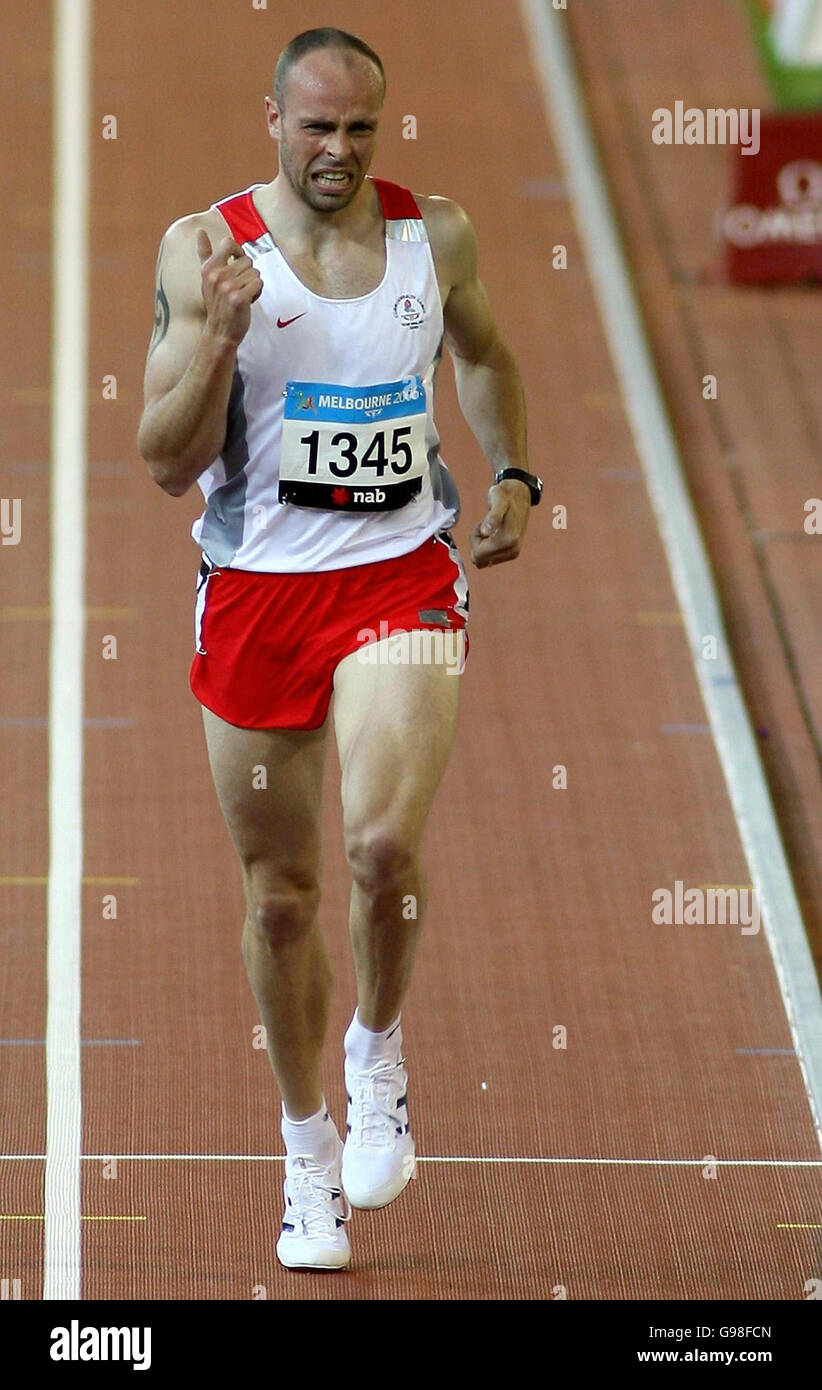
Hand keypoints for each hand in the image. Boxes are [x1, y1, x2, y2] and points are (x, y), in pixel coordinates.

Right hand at [197, 230, 262, 345]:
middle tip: (239, 287)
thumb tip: (200, 231)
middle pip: (247, 260)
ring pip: (255, 272)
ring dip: (253, 284)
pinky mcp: (238, 298)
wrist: (220, 331)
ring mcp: (227, 287)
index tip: (237, 264)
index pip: (229, 243)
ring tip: (243, 294)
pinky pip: (258, 283)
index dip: (238, 252)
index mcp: (208, 268)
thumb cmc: (217, 302)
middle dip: (248, 274)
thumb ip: (204, 253)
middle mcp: (216, 275)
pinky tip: (249, 300)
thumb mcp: (206, 276)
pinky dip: (257, 292)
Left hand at [470, 478, 531, 568]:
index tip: (482, 524)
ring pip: (484, 560)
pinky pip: (489, 559)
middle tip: (485, 525)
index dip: (475, 538)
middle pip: (480, 559)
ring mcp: (513, 553)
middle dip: (477, 542)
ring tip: (490, 528)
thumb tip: (485, 532)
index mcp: (509, 541)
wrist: (519, 494)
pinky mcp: (512, 553)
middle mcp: (513, 551)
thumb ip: (492, 517)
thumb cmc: (506, 495)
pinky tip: (494, 533)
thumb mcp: (497, 501)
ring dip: (482, 545)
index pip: (478, 554)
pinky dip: (487, 548)